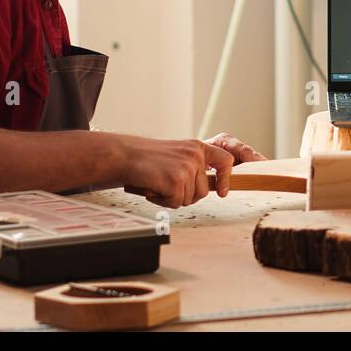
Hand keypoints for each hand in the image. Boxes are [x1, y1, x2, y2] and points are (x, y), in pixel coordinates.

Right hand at [121, 132, 264, 207]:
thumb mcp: (177, 154)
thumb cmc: (147, 159)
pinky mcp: (176, 180)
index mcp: (197, 147)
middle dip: (185, 195)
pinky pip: (176, 203)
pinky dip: (162, 201)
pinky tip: (153, 188)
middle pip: (203, 191)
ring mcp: (187, 168)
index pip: (225, 160)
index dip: (225, 178)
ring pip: (189, 199)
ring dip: (172, 198)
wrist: (125, 155)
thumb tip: (209, 188)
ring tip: (158, 183)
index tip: (222, 192)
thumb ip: (194, 166)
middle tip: (166, 185)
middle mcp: (195, 156)